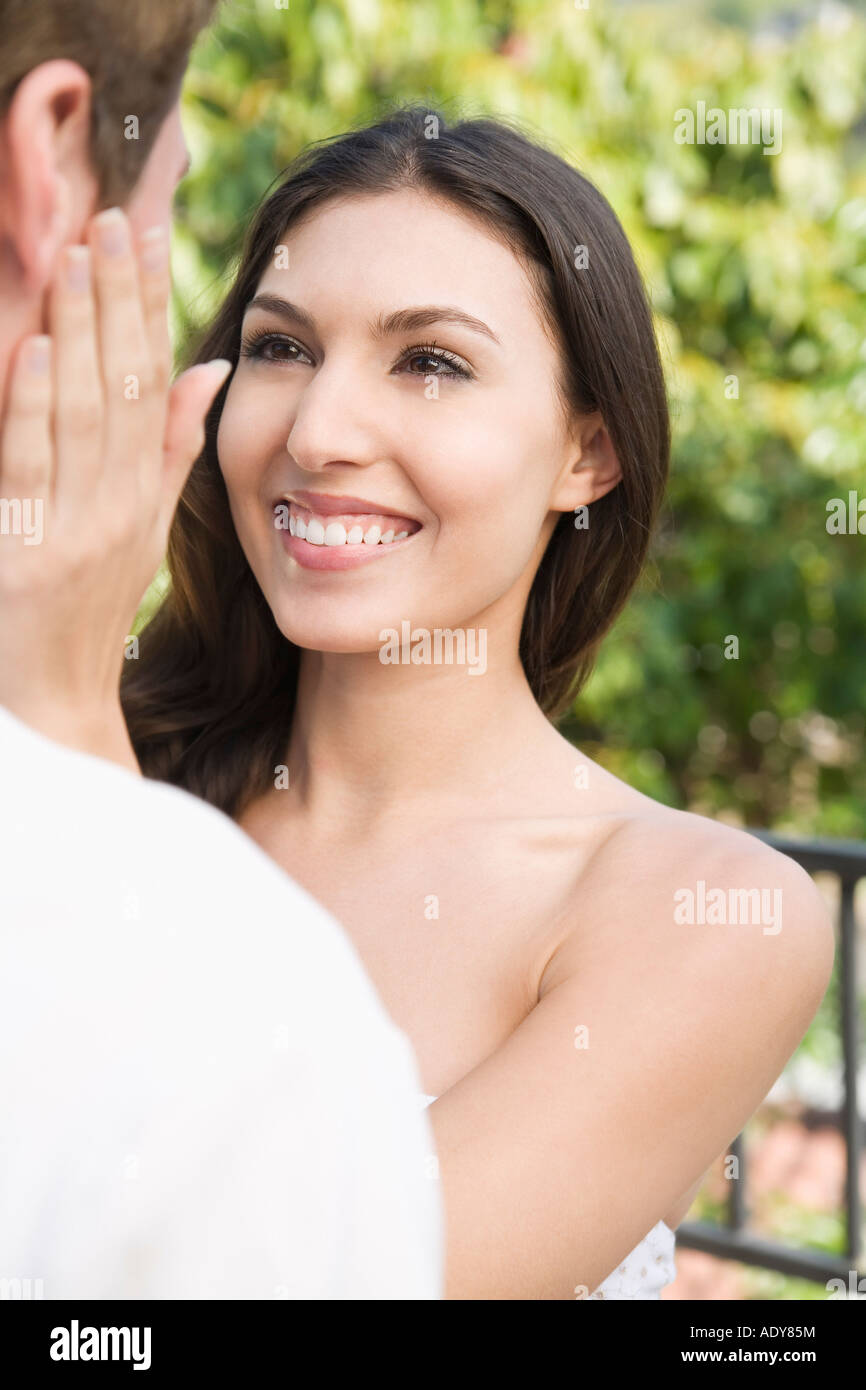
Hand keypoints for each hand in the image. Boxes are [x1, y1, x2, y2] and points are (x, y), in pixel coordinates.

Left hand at [0, 206, 230, 768]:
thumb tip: (208, 371)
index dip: (150, 305)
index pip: (156, 380)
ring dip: (81, 328)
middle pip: (125, 383)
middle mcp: (122, 501)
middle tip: (110, 217)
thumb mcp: (145, 528)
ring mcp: (78, 525)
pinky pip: (35, 465)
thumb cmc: (92, 614)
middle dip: (117, 297)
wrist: (61, 702)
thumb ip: (173, 450)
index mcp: (147, 491)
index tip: (145, 234)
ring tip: (77, 255)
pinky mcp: (29, 549)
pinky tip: (39, 346)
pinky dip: (36, 403)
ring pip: (85, 410)